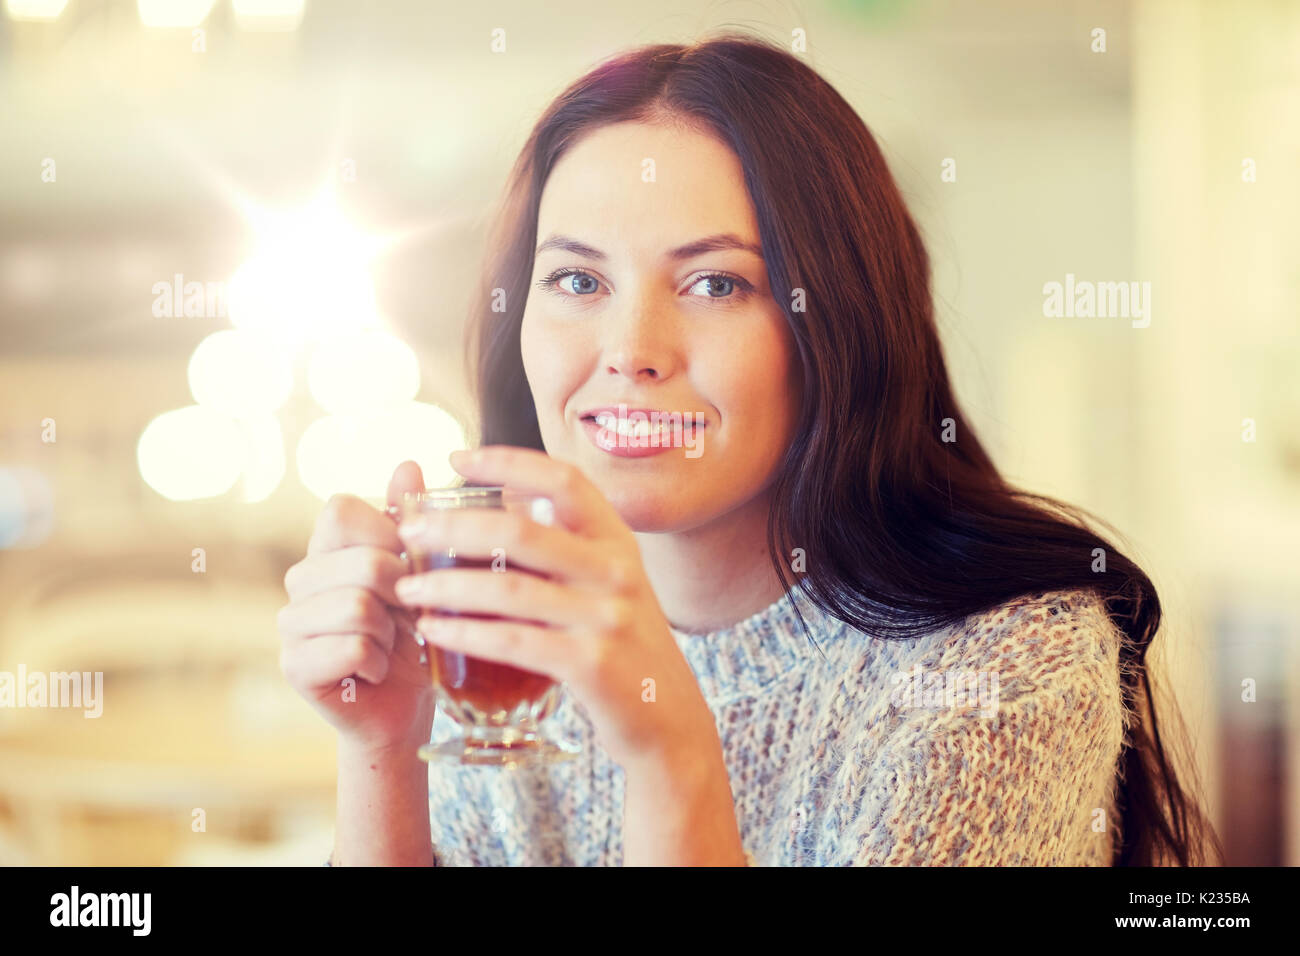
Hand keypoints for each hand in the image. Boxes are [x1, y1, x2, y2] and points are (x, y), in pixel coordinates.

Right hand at [277, 461, 435, 751]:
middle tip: (406, 618)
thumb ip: (410, 518)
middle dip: (404, 594)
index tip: (407, 563)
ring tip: (389, 644)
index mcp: (327, 547)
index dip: (387, 533)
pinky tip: (374, 671)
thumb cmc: (416, 634)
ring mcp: (290, 622)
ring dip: (392, 633)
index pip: (341, 508)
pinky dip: (378, 662)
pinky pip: (353, 647)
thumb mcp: (422, 571)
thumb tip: (407, 464)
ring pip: (358, 606)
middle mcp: (299, 578)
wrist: (404, 707)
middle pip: (365, 563)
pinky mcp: (293, 665)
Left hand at [392, 445, 717, 774]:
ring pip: (509, 589)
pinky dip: (465, 634)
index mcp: (619, 542)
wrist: (671, 722)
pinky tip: (432, 631)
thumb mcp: (611, 588)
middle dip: (453, 527)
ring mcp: (607, 617)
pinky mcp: (593, 664)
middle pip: (521, 530)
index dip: (509, 461)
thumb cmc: (626, 652)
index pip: (564, 480)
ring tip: (405, 588)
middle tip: (407, 530)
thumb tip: (503, 507)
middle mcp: (617, 571)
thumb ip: (571, 552)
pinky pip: (513, 641)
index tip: (457, 456)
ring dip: (447, 586)